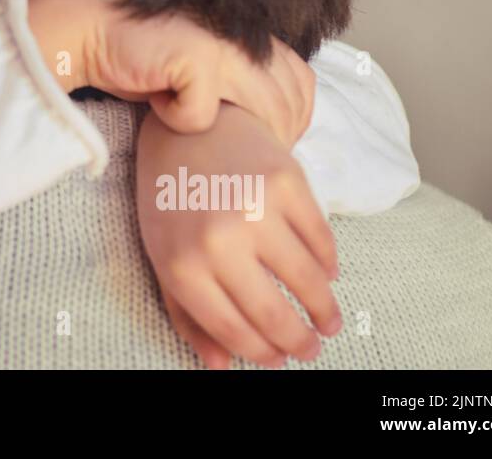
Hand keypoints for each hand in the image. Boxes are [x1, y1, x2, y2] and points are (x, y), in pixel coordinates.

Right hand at [29, 0, 314, 144]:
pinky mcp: (192, 58)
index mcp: (251, 37)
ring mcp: (221, 45)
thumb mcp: (204, 70)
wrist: (94, 34)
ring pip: (259, 109)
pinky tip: (159, 107)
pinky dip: (180, 122)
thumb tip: (275, 129)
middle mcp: (242, 37)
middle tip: (238, 151)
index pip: (303, 81)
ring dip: (234, 135)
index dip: (295, 117)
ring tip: (201, 132)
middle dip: (271, 135)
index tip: (272, 140)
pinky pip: (202, 115)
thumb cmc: (148, 62)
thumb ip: (240, 84)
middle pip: (287, 100)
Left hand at [136, 105, 340, 368]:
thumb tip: (219, 364)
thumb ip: (187, 313)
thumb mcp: (162, 255)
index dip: (261, 352)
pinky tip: (327, 274)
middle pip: (273, 313)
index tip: (279, 360)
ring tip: (328, 322)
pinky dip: (329, 264)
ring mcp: (256, 209)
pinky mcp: (287, 181)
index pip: (234, 329)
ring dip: (324, 309)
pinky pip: (321, 239)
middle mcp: (218, 240)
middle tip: (311, 349)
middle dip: (299, 341)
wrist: (189, 127)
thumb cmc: (172, 199)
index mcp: (182, 264)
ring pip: (307, 280)